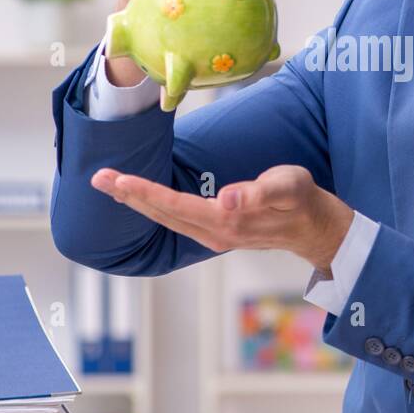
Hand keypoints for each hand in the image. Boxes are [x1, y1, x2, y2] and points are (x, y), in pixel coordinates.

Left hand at [90, 165, 353, 271]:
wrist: (315, 229)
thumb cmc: (302, 202)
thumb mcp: (288, 189)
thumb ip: (259, 193)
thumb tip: (228, 199)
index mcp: (226, 221)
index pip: (174, 205)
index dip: (144, 192)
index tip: (118, 179)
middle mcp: (213, 232)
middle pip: (161, 214)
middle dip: (128, 197)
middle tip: (98, 177)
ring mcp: (213, 235)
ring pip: (165, 219)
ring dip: (136, 203)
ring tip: (111, 186)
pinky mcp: (216, 231)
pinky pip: (175, 220)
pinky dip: (154, 209)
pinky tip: (142, 200)